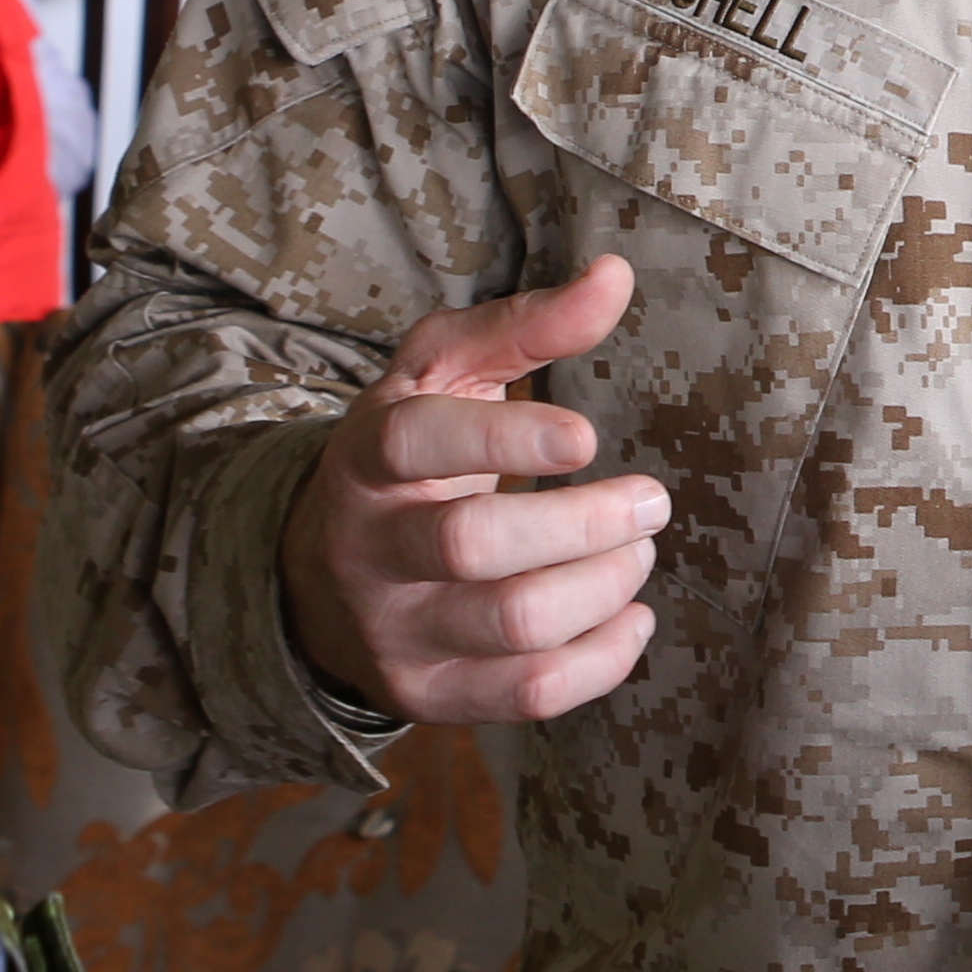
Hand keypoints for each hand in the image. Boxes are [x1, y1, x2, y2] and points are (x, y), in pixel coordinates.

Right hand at [281, 256, 664, 724]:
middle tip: (650, 500)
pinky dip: (606, 658)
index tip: (587, 438)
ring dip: (606, 584)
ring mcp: (396, 631)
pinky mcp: (430, 696)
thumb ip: (523, 325)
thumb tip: (616, 275)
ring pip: (514, 624)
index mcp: (365, 457)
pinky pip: (531, 694)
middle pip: (474, 543)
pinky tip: (631, 615)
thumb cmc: (408, 459)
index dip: (504, 439)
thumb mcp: (440, 379)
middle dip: (584, 522)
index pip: (417, 444)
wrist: (321, 580)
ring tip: (638, 550)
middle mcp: (368, 550)